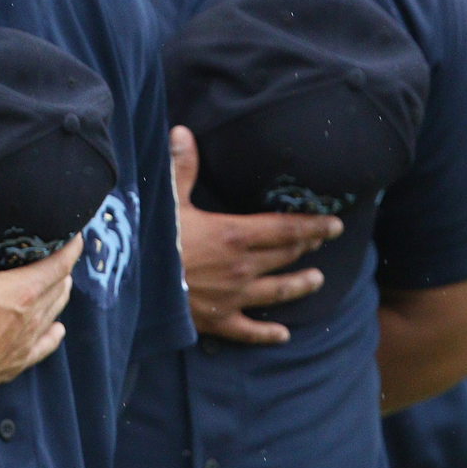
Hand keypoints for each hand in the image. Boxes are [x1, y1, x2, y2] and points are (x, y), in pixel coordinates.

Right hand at [0, 235, 82, 403]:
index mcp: (23, 291)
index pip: (60, 265)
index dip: (71, 248)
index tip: (76, 236)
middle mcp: (33, 316)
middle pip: (60, 287)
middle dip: (62, 268)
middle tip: (58, 254)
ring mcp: (27, 341)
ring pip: (54, 313)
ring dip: (59, 294)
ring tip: (60, 282)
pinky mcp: (18, 362)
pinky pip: (46, 345)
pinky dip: (54, 332)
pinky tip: (58, 329)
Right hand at [171, 124, 341, 344]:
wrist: (131, 284)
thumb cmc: (149, 238)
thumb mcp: (167, 198)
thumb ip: (181, 167)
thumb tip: (182, 132)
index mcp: (234, 234)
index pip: (285, 228)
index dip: (313, 225)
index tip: (335, 224)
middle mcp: (242, 267)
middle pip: (284, 256)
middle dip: (306, 248)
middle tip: (321, 243)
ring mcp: (232, 297)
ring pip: (277, 292)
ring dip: (299, 285)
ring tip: (317, 280)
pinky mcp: (217, 320)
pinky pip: (249, 331)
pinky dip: (267, 334)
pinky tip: (283, 335)